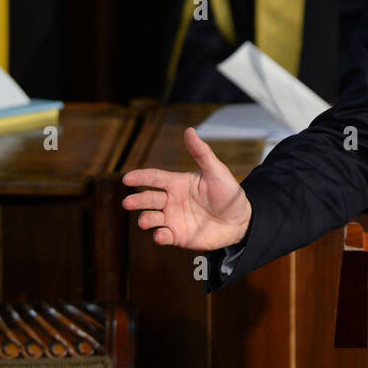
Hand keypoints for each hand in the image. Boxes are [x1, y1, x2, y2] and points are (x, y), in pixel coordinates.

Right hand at [121, 127, 251, 249]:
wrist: (240, 220)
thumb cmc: (229, 193)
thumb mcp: (216, 171)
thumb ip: (201, 153)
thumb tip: (189, 130)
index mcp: (177, 183)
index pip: (154, 178)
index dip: (140, 177)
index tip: (126, 178)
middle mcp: (171, 200)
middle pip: (148, 199)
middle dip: (136, 200)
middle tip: (127, 203)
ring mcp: (173, 218)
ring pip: (151, 218)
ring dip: (145, 219)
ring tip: (145, 221)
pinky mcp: (178, 235)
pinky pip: (164, 236)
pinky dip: (159, 236)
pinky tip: (161, 235)